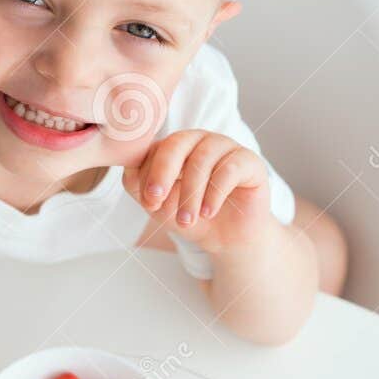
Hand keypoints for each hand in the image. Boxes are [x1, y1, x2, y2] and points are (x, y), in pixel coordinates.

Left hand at [123, 129, 273, 253]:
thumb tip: (129, 168)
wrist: (226, 239)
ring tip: (187, 219)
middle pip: (177, 143)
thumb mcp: (159, 205)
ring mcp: (225, 147)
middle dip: (163, 173)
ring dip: (190, 193)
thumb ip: (139, 185)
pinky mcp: (249, 161)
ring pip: (202, 159)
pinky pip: (229, 169)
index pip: (155, 146)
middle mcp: (200, 140)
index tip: (149, 200)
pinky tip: (208, 212)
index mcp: (175, 146)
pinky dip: (215, 193)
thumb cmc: (191, 215)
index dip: (148, 172)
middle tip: (157, 200)